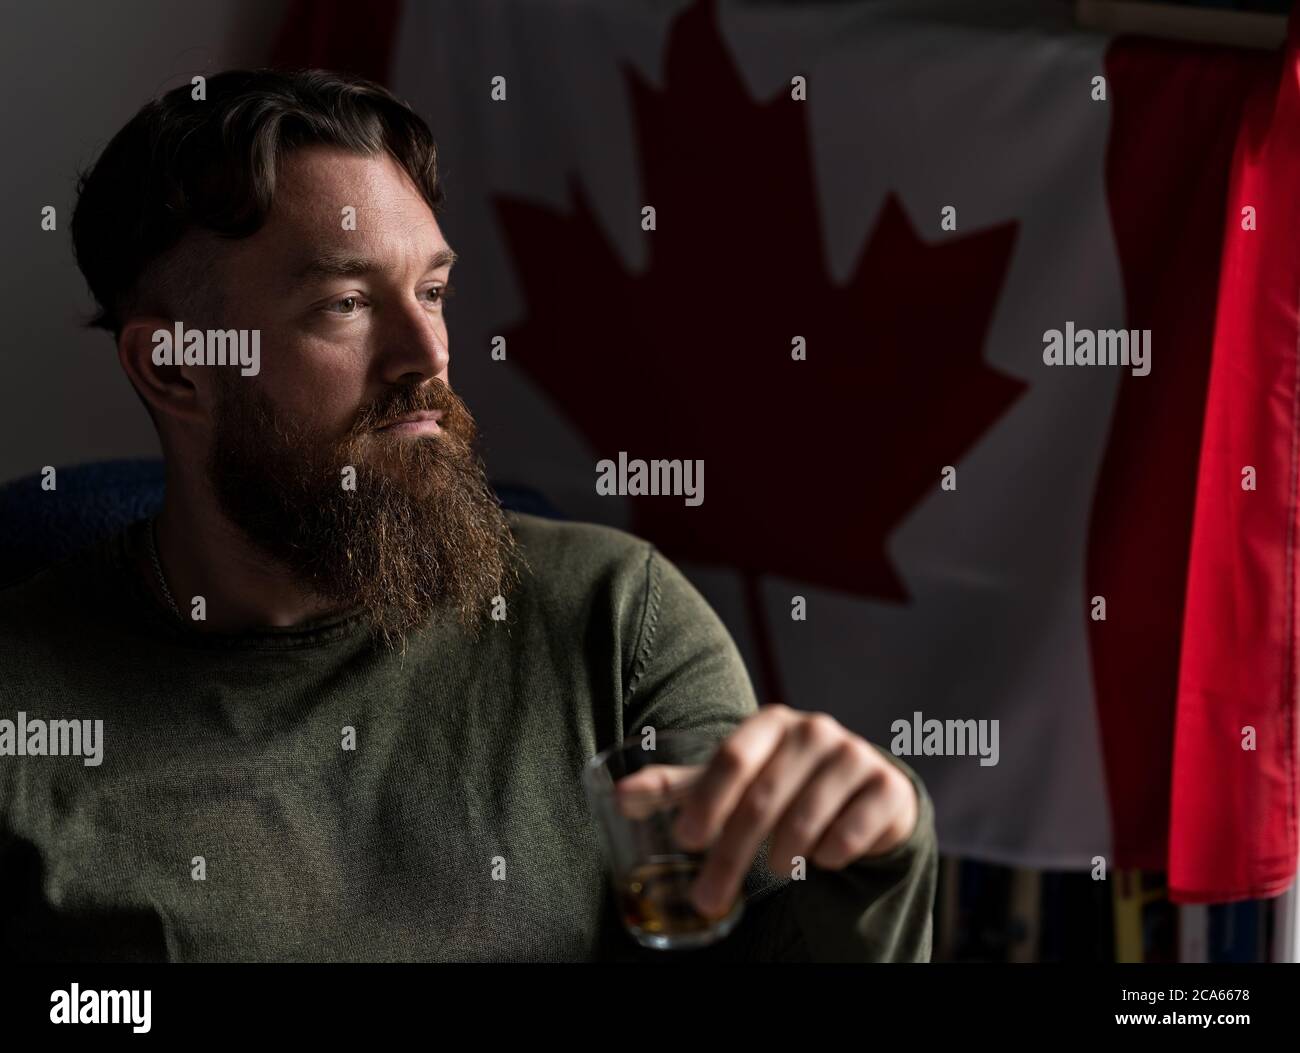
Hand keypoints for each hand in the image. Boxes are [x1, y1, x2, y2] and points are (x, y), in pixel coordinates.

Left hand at [664, 705, 917, 917]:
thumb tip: (618, 797)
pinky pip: (851, 831)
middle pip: (763, 800)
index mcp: (771, 722)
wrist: (860, 788)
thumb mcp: (730, 781)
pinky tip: (821, 858)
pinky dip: (830, 853)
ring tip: (774, 869)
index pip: (732, 759)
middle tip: (707, 897)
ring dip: (782, 855)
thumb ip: (678, 788)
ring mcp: (854, 755)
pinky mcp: (887, 786)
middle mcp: (814, 730)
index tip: (685, 840)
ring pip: (806, 819)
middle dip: (730, 854)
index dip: (708, 800)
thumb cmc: (780, 781)